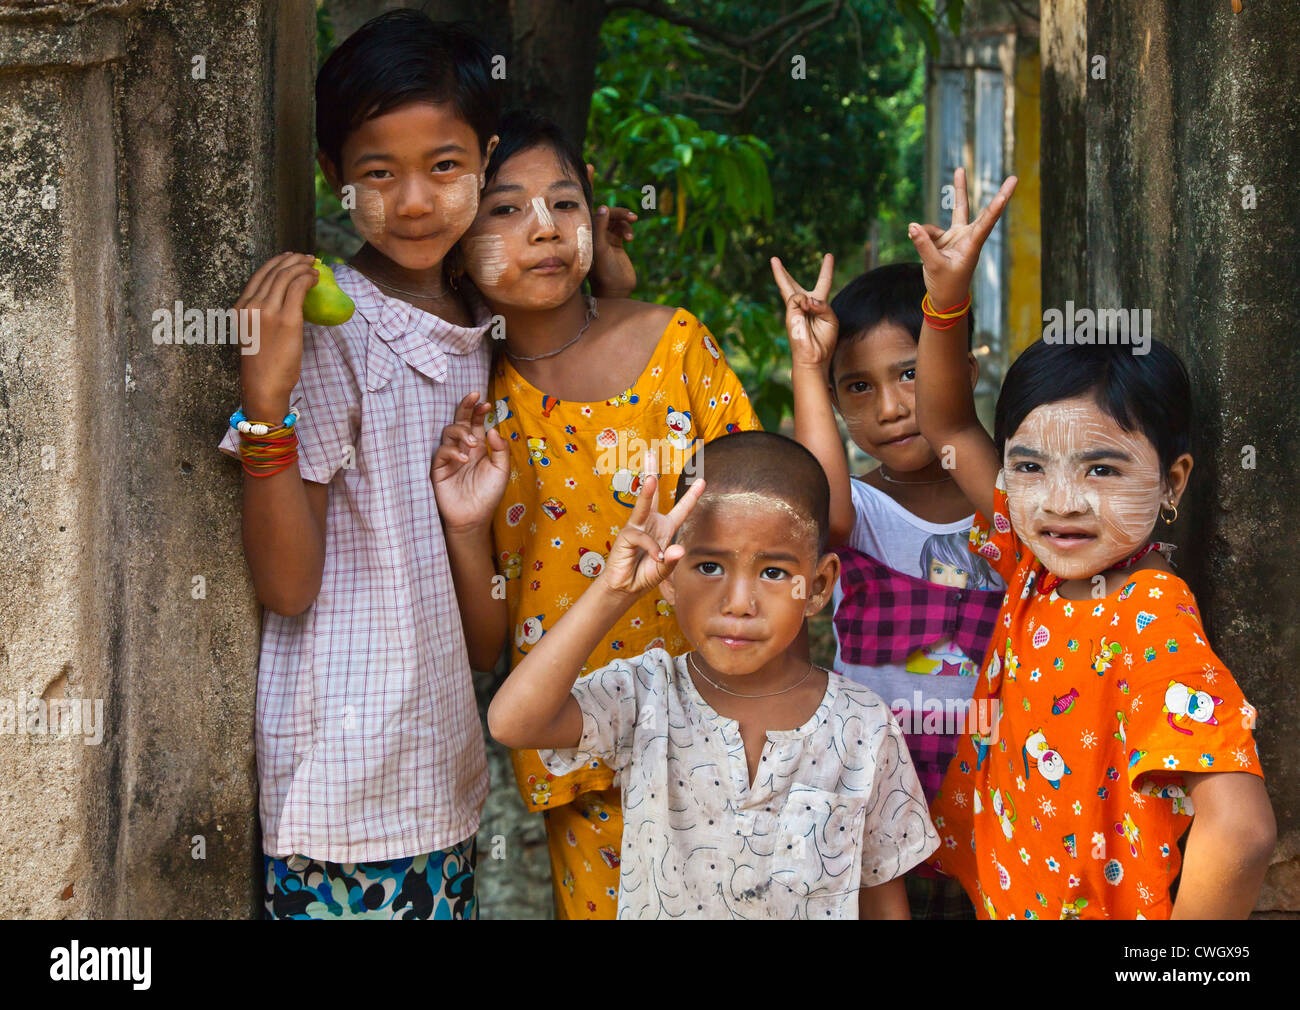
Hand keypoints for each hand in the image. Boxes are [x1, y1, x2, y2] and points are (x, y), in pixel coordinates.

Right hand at [236, 252, 319, 415]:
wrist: (263, 386)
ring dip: (302, 267)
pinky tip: (315, 278)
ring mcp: (268, 311)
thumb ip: (261, 316)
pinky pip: (298, 288)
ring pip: (287, 277)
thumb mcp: (253, 334)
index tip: (289, 258)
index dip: (276, 263)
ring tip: (314, 266)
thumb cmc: (261, 365)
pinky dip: (308, 279)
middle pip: (274, 272)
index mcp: (240, 308)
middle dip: (292, 260)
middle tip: (306, 257)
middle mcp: (251, 306)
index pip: (259, 276)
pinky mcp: (287, 320)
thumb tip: (283, 302)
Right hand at [432, 391, 509, 532]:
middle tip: (473, 397)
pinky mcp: (438, 469)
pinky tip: (464, 458)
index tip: (486, 403)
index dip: (478, 411)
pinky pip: (441, 452)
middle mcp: (462, 448)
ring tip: (473, 443)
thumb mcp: (501, 470)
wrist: (474, 518)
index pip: (475, 423)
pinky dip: (453, 451)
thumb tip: (492, 429)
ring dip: (461, 432)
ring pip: (448, 432)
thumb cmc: (488, 494)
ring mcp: (449, 457)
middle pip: (459, 421)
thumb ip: (500, 449)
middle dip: (465, 407)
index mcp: (477, 447)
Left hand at [586, 162, 637, 297]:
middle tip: (629, 210)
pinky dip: (627, 228)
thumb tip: (602, 207)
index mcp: (584, 230)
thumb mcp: (599, 250)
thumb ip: (600, 228)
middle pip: (602, 209)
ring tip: (633, 225)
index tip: (589, 166)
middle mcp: (592, 231)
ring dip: (624, 219)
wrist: (614, 290)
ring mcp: (603, 236)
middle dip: (615, 208)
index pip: (584, 203)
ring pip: (614, 217)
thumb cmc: (602, 274)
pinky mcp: (615, 241)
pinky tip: (630, 238)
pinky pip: (622, 227)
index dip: (587, 184)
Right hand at [597, 452, 705, 599]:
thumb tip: (678, 548)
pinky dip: (651, 548)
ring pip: (642, 505)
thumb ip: (672, 560)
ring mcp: (637, 527)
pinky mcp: (626, 536)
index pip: (681, 510)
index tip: (702, 480)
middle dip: (651, 473)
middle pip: (652, 494)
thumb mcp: (664, 569)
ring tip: (651, 479)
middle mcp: (650, 523)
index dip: (691, 496)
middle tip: (651, 452)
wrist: (625, 588)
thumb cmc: (645, 575)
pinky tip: (656, 558)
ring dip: (646, 491)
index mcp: (664, 528)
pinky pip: (641, 537)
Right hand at [771, 253, 837, 369]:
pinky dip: (806, 303)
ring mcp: (795, 309)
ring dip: (793, 284)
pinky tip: (807, 310)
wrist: (814, 357)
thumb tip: (804, 299)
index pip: (823, 283)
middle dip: (783, 274)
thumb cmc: (824, 341)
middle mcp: (805, 305)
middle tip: (774, 260)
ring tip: (782, 274)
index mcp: (818, 305)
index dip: (826, 269)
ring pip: (790, 287)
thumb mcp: (830, 319)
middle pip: (793, 285)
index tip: (829, 255)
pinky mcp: (790, 311)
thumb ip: (822, 305)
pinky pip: (798, 297)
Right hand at [908, 167, 1016, 308]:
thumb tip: (912, 226)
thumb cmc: (946, 286)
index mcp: (972, 245)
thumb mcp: (934, 266)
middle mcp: (967, 236)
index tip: (1007, 190)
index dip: (996, 205)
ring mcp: (955, 237)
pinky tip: (917, 245)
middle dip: (971, 189)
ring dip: (928, 232)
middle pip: (968, 208)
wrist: (944, 299)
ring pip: (940, 224)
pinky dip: (921, 238)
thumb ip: (923, 245)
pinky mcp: (943, 240)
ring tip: (926, 251)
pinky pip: (928, 233)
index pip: (986, 221)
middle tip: (1012, 178)